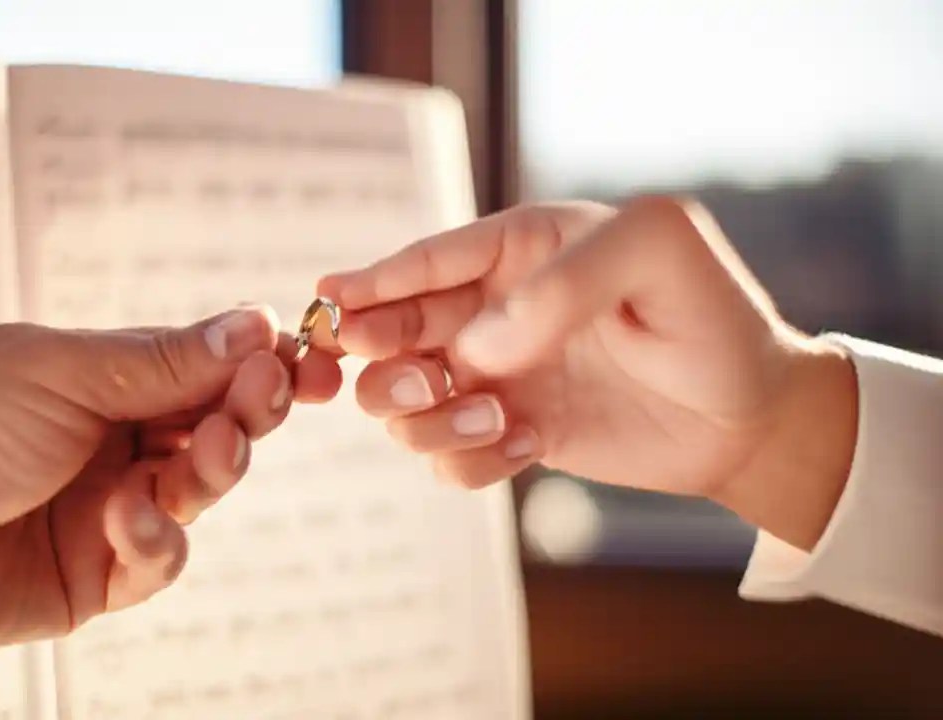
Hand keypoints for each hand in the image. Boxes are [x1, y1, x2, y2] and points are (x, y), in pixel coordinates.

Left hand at [0, 307, 340, 663]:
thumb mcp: (63, 372)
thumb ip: (164, 361)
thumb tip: (257, 320)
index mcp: (103, 379)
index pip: (204, 366)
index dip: (258, 363)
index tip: (306, 356)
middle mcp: (112, 441)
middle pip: (214, 426)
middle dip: (249, 412)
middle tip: (269, 396)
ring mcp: (105, 510)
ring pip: (198, 493)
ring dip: (213, 469)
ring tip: (208, 452)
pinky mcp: (92, 577)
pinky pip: (157, 558)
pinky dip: (154, 537)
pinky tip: (123, 517)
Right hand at [318, 197, 856, 551]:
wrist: (751, 416)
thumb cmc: (712, 317)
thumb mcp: (658, 253)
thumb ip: (562, 283)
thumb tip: (477, 349)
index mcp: (522, 247)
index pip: (429, 259)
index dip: (374, 281)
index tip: (329, 300)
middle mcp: (495, 309)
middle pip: (392, 331)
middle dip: (380, 355)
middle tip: (418, 378)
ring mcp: (495, 375)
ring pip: (402, 401)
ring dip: (428, 418)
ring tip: (498, 419)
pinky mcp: (507, 433)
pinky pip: (446, 458)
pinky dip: (468, 461)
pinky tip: (526, 447)